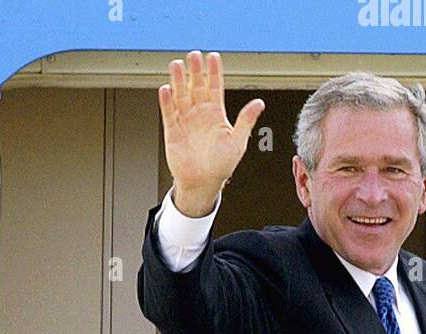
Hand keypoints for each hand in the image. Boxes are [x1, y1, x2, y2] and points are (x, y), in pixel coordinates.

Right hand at [158, 50, 264, 216]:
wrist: (203, 184)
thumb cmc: (221, 166)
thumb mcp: (238, 142)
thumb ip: (246, 121)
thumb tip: (259, 103)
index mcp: (216, 114)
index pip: (215, 87)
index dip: (214, 72)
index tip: (212, 57)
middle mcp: (200, 114)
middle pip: (196, 87)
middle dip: (195, 71)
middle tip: (193, 56)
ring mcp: (186, 121)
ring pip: (181, 96)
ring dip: (178, 81)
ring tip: (176, 66)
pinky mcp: (173, 132)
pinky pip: (169, 114)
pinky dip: (167, 102)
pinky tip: (166, 90)